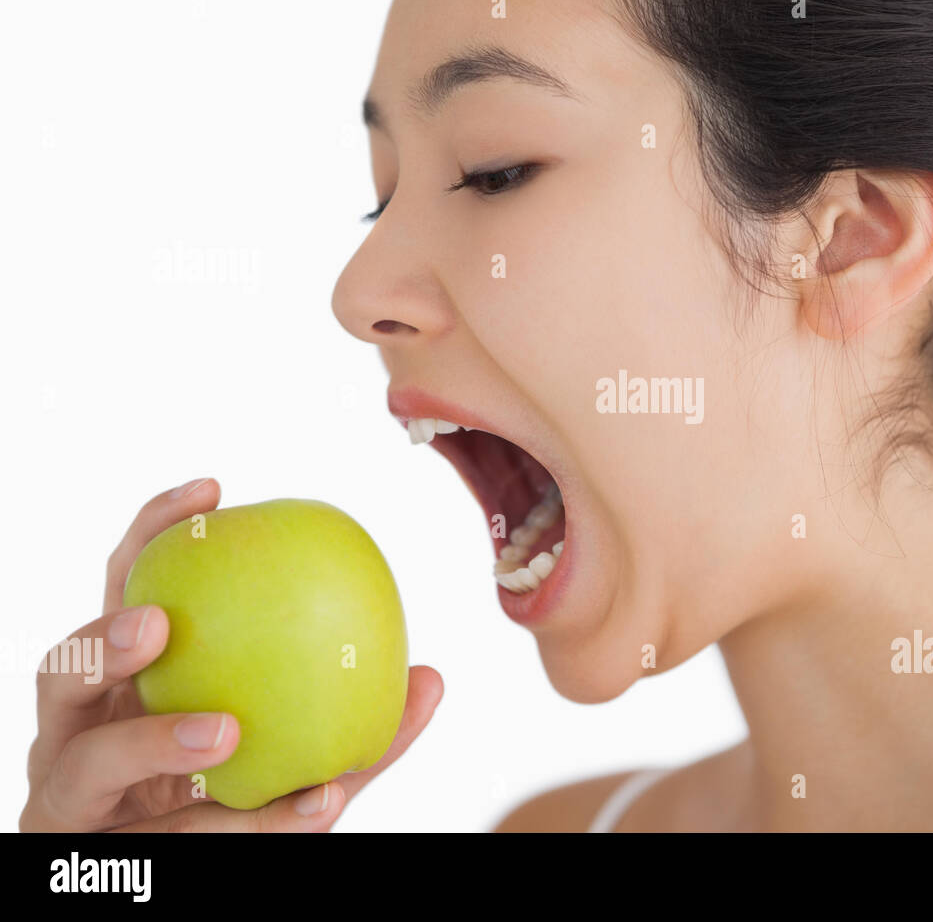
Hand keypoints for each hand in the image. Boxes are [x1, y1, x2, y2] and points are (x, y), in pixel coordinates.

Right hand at [19, 478, 442, 831]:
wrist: (181, 877)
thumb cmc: (230, 803)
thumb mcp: (293, 752)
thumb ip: (356, 722)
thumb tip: (431, 678)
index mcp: (125, 682)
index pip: (122, 592)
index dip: (153, 537)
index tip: (212, 491)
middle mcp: (82, 733)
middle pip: (65, 673)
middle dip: (105, 641)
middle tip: (158, 622)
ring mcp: (72, 800)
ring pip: (85, 767)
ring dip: (154, 743)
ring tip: (225, 733)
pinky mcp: (85, 859)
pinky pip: (168, 845)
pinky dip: (252, 826)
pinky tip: (319, 803)